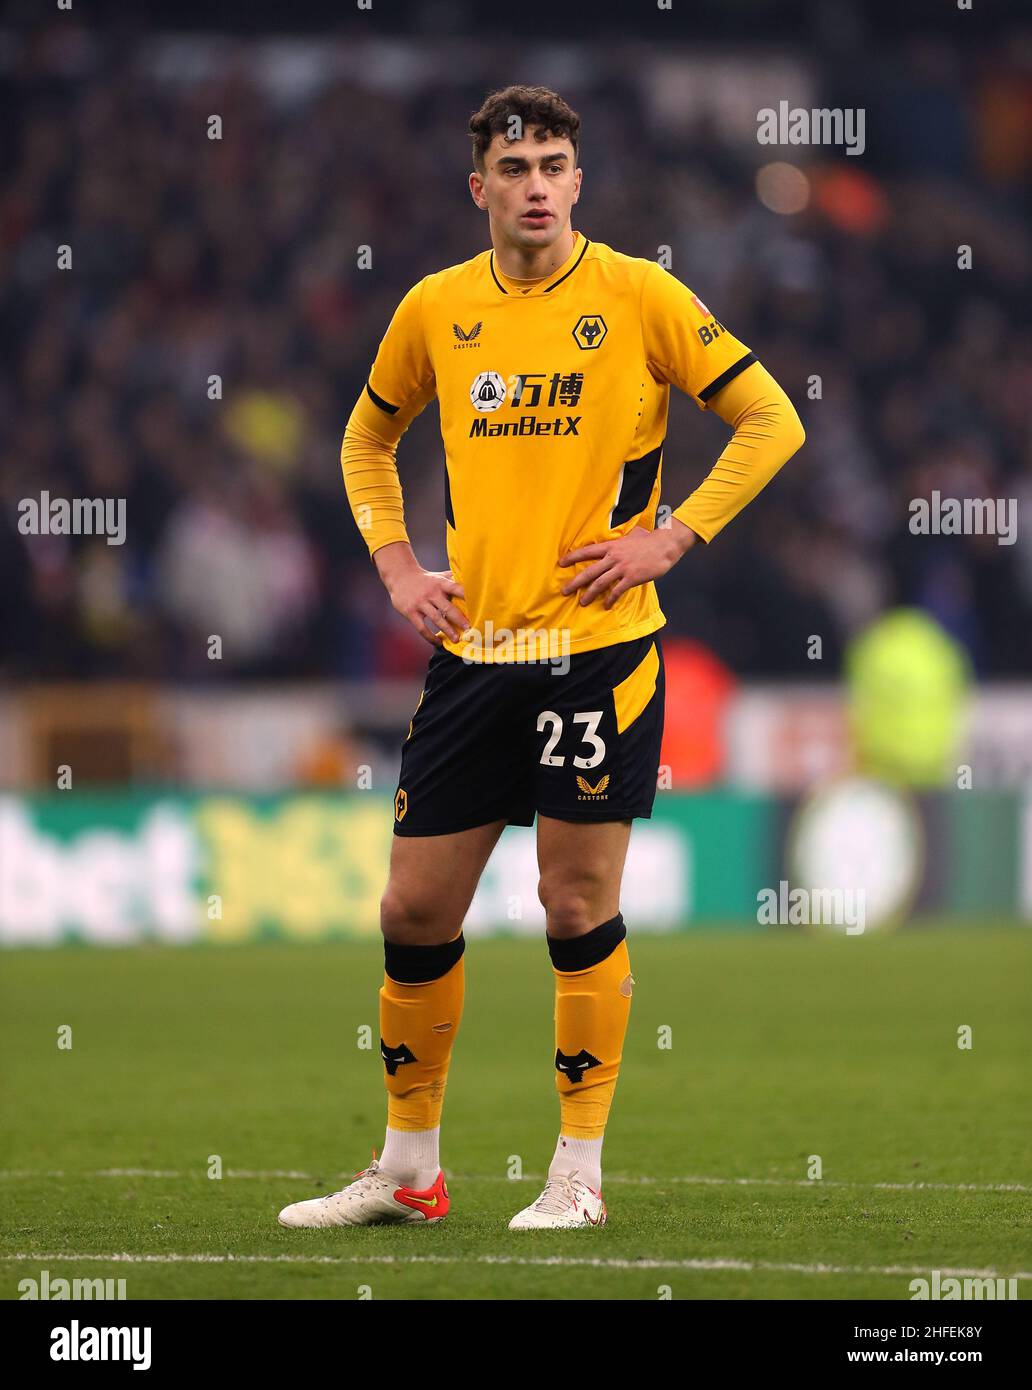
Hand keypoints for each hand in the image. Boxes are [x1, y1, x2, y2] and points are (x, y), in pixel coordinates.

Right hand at [374, 542, 469, 645]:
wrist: (400, 576)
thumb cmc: (425, 579)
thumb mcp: (438, 576)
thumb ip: (453, 579)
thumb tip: (472, 578)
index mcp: (440, 584)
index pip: (456, 588)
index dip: (466, 596)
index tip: (478, 606)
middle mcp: (431, 593)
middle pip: (448, 608)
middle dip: (459, 619)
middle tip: (470, 629)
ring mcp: (420, 603)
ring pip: (436, 619)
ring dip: (447, 630)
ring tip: (456, 639)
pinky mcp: (411, 612)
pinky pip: (422, 628)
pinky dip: (430, 637)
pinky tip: (438, 642)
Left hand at [558, 520, 697, 609]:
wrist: (664, 545)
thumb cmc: (648, 541)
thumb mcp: (630, 537)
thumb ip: (619, 542)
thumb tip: (614, 542)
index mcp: (611, 546)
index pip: (587, 551)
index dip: (572, 557)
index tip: (561, 563)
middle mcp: (613, 557)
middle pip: (589, 571)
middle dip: (575, 582)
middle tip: (564, 590)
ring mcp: (622, 568)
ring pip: (600, 583)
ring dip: (589, 594)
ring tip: (582, 601)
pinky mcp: (631, 578)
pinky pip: (617, 591)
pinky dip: (610, 599)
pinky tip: (606, 605)